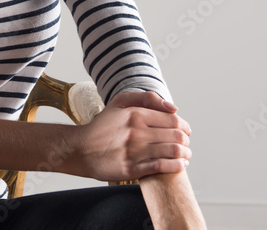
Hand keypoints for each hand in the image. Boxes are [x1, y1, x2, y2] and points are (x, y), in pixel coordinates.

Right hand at [68, 90, 190, 181]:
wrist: (79, 149)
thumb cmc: (101, 127)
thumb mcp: (118, 103)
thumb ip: (145, 98)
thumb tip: (172, 107)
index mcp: (135, 115)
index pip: (173, 120)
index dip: (185, 126)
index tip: (185, 131)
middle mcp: (136, 132)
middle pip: (176, 136)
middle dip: (186, 141)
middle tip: (186, 145)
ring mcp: (135, 151)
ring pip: (173, 152)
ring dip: (185, 155)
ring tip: (186, 156)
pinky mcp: (132, 168)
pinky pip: (162, 167)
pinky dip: (176, 167)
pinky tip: (179, 165)